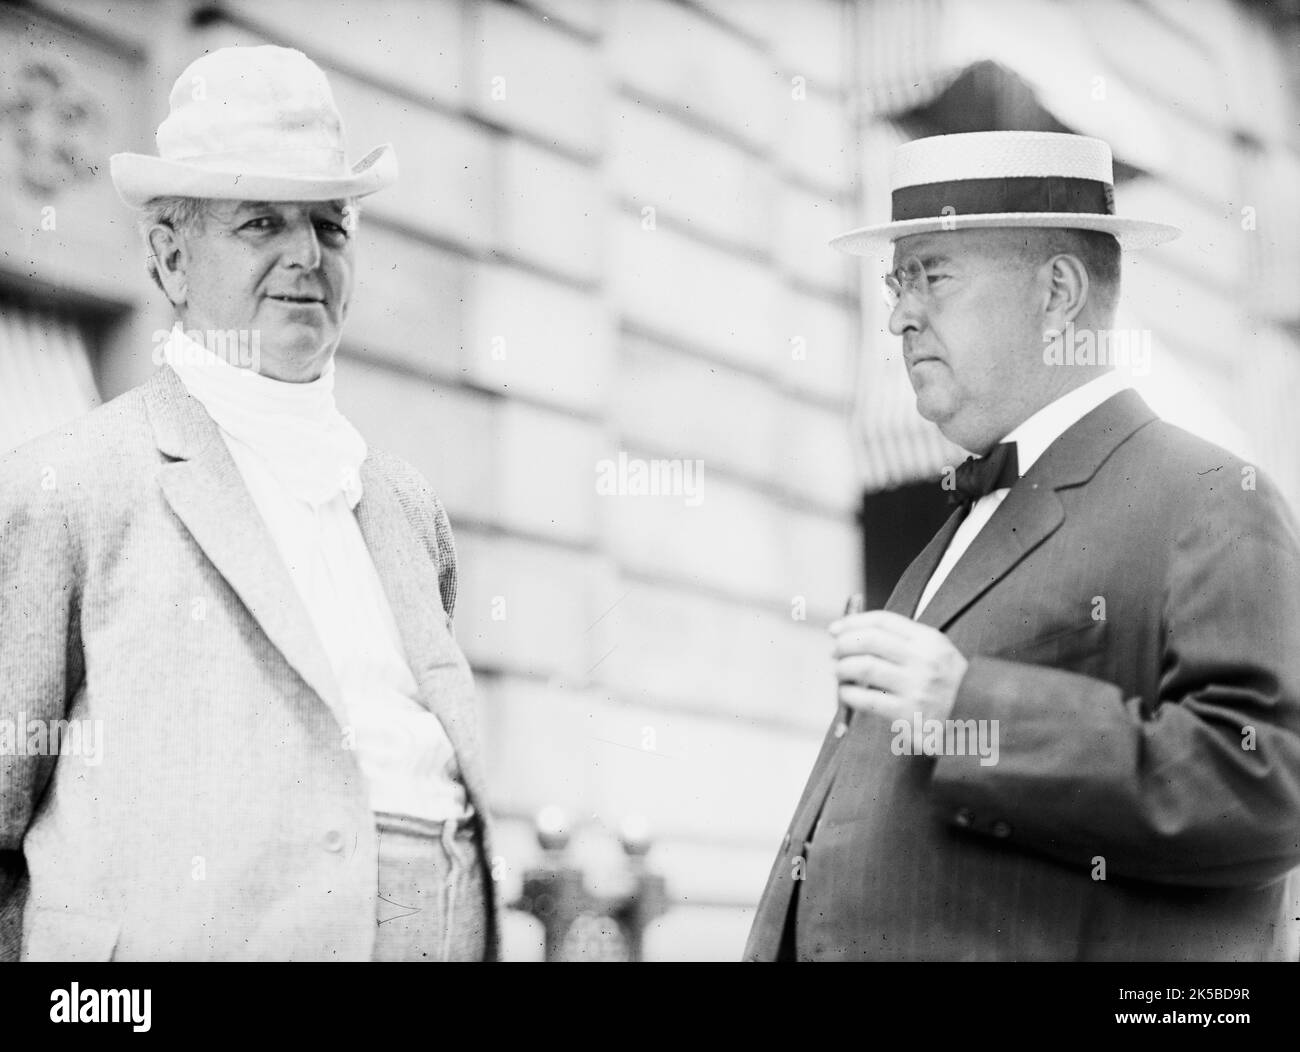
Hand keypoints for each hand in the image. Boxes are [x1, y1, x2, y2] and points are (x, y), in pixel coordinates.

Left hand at [830, 610, 967, 733]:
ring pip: (864, 667)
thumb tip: (856, 633)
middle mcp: (923, 660)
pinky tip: (847, 694)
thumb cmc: (949, 687)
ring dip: (843, 668)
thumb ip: (903, 642)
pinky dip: (849, 694)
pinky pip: (866, 699)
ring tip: (839, 672)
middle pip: (870, 641)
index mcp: (929, 640)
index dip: (853, 622)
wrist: (977, 722)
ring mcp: (915, 687)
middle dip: (844, 644)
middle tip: (835, 651)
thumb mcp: (936, 654)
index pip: (883, 621)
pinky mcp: (907, 714)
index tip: (836, 628)